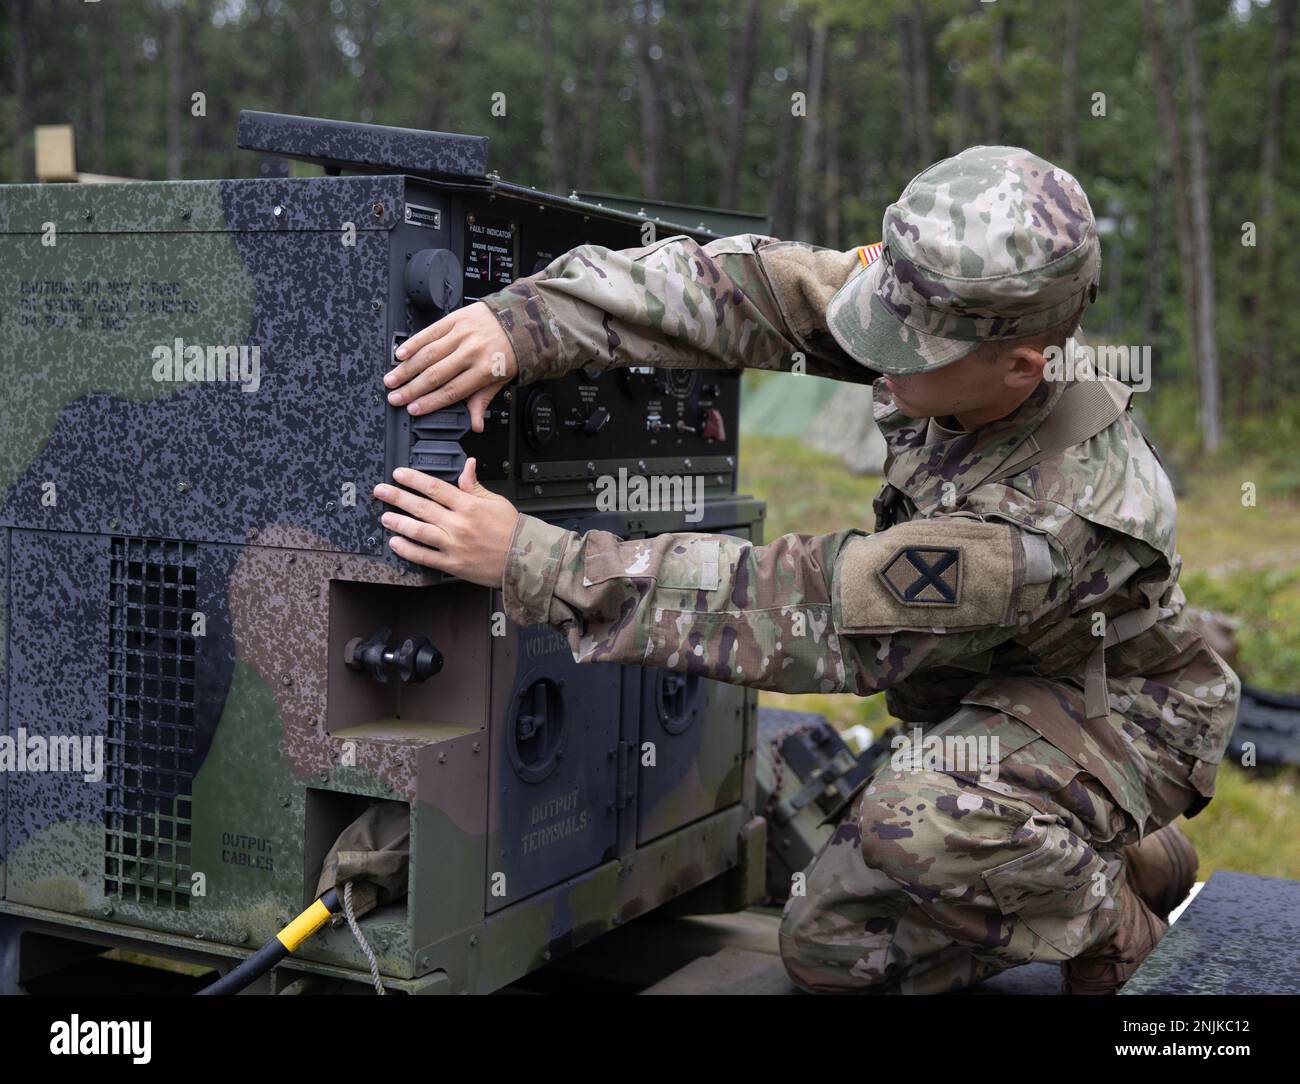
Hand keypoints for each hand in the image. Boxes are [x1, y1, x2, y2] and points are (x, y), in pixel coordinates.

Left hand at [373, 458, 518, 586]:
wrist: (524, 559)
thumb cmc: (512, 531)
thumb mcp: (496, 501)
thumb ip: (475, 485)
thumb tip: (467, 465)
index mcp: (469, 505)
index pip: (435, 487)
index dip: (414, 479)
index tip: (399, 474)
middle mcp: (458, 524)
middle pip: (421, 507)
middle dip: (397, 497)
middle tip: (380, 491)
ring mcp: (454, 545)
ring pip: (419, 531)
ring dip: (398, 523)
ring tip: (384, 516)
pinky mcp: (452, 564)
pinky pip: (425, 556)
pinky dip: (408, 550)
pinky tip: (396, 543)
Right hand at [384, 301, 517, 430]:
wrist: (519, 317)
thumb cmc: (510, 350)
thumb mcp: (501, 379)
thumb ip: (483, 400)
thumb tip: (475, 425)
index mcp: (485, 370)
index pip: (452, 391)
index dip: (430, 402)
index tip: (413, 409)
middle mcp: (472, 351)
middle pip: (435, 374)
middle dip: (411, 388)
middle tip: (394, 397)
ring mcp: (462, 334)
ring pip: (428, 354)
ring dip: (406, 368)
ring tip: (391, 379)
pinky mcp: (456, 319)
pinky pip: (430, 332)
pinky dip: (413, 343)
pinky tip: (400, 354)